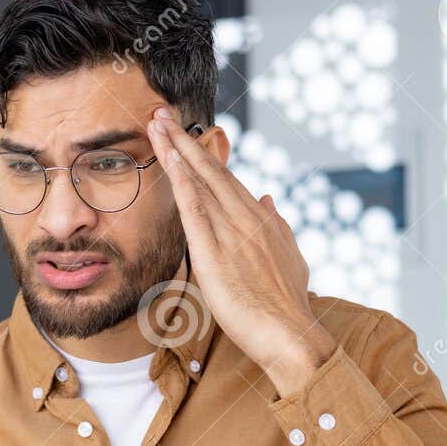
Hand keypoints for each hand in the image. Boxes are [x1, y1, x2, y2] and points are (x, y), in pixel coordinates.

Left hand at [147, 106, 336, 395]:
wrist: (291, 334)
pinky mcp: (214, 253)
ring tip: (155, 122)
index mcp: (259, 218)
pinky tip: (167, 158)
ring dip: (175, 149)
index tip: (183, 133)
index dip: (202, 153)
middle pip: (210, 168)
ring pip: (200, 180)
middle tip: (160, 111)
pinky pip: (194, 208)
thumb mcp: (289, 257)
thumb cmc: (287, 305)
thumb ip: (277, 226)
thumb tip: (267, 199)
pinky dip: (180, 180)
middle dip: (183, 138)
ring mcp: (231, 232)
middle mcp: (246, 217)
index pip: (225, 177)